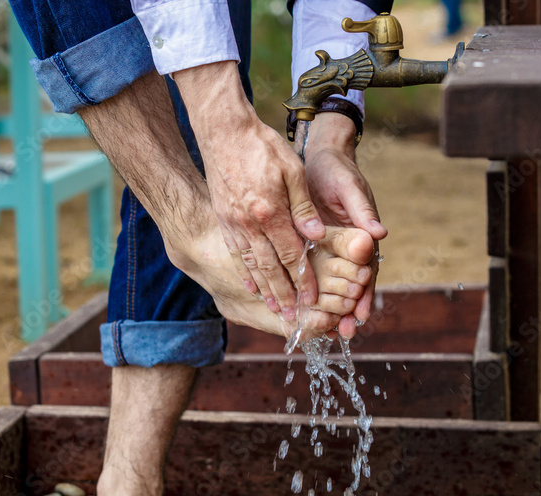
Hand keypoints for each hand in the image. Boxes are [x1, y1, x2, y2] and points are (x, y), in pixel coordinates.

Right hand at [174, 62, 323, 321]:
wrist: (223, 132)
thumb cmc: (263, 146)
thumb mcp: (293, 170)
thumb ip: (304, 206)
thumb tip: (316, 237)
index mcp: (270, 211)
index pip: (291, 254)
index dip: (303, 279)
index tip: (313, 298)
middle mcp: (249, 223)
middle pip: (270, 268)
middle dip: (284, 295)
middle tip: (294, 317)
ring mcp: (234, 223)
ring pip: (252, 265)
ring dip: (265, 290)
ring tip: (276, 309)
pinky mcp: (224, 220)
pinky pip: (237, 253)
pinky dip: (247, 273)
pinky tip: (253, 286)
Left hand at [304, 112, 386, 337]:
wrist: (317, 159)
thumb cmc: (338, 171)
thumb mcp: (350, 189)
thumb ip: (363, 212)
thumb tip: (380, 234)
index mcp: (362, 239)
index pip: (367, 272)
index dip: (365, 294)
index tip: (361, 315)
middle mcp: (347, 249)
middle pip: (350, 285)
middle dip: (347, 310)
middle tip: (341, 334)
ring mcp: (329, 250)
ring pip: (330, 284)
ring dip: (328, 307)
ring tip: (322, 331)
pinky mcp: (310, 246)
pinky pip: (310, 272)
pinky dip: (308, 291)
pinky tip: (300, 308)